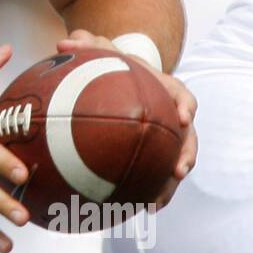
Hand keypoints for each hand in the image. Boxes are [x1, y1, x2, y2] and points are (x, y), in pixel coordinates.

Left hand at [57, 29, 197, 208]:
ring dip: (168, 185)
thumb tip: (64, 42)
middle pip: (188, 137)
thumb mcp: (102, 51)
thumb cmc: (112, 65)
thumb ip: (87, 45)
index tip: (184, 118)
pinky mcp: (152, 155)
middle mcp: (171, 117)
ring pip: (174, 163)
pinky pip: (154, 175)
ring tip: (155, 203)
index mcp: (166, 90)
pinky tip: (136, 209)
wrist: (120, 78)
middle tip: (179, 170)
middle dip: (186, 155)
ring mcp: (165, 138)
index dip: (186, 108)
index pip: (184, 97)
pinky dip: (147, 192)